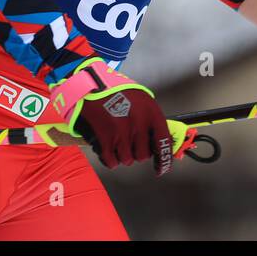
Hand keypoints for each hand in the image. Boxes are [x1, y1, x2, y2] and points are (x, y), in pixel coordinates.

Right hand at [48, 57, 174, 175]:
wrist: (92, 86)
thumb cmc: (117, 93)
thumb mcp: (142, 100)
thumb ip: (152, 120)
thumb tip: (160, 142)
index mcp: (151, 112)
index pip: (163, 143)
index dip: (164, 160)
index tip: (161, 168)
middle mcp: (139, 123)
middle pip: (143, 155)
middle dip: (137, 153)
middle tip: (130, 143)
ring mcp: (122, 132)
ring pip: (128, 160)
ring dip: (123, 155)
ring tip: (117, 142)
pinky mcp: (105, 138)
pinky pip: (112, 161)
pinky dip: (110, 159)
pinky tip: (109, 149)